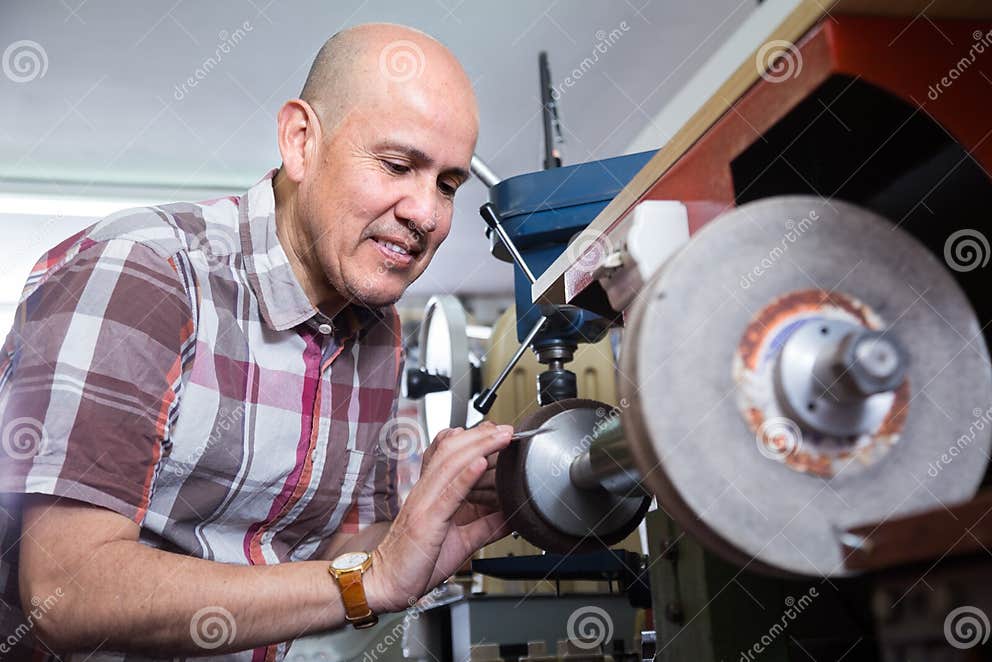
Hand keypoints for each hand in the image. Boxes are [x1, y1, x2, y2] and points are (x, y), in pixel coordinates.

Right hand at [364, 422, 513, 612]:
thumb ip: (484, 526)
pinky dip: (466, 476)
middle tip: (506, 429)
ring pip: (450, 464)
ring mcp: (425, 503)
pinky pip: (448, 494)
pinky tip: (480, 463)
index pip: (451, 455)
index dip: (474, 439)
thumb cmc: (415, 563)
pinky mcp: (426, 521)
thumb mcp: (460, 541)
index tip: (498, 433)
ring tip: (500, 437)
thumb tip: (511, 517)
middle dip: (481, 436)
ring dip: (479, 446)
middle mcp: (426, 492)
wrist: (384, 584)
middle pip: (452, 451)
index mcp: (432, 493)